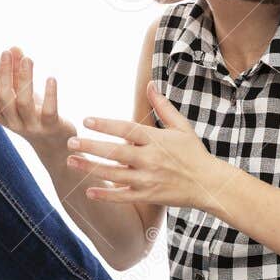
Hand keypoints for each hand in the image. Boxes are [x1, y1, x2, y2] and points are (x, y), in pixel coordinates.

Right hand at [0, 47, 76, 152]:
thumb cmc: (36, 115)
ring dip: (25, 79)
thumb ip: (17, 73)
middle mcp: (15, 123)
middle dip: (3, 74)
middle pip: (4, 98)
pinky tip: (51, 78)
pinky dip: (51, 94)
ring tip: (28, 59)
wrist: (56, 145)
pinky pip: (49, 110)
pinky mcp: (51, 127)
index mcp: (3, 116)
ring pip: (24, 103)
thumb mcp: (24, 94)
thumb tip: (14, 48)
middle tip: (6, 53)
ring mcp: (33, 126)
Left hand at [64, 82, 225, 208]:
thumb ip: (163, 106)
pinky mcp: (148, 195)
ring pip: (114, 174)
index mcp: (156, 139)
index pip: (127, 129)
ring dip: (91, 168)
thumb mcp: (182, 126)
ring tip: (70, 161)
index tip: (86, 120)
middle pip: (116, 152)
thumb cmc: (194, 153)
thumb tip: (151, 84)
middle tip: (70, 141)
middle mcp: (150, 159)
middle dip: (91, 147)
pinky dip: (106, 194)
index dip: (106, 124)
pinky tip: (89, 191)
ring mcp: (148, 179)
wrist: (209, 184)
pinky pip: (123, 196)